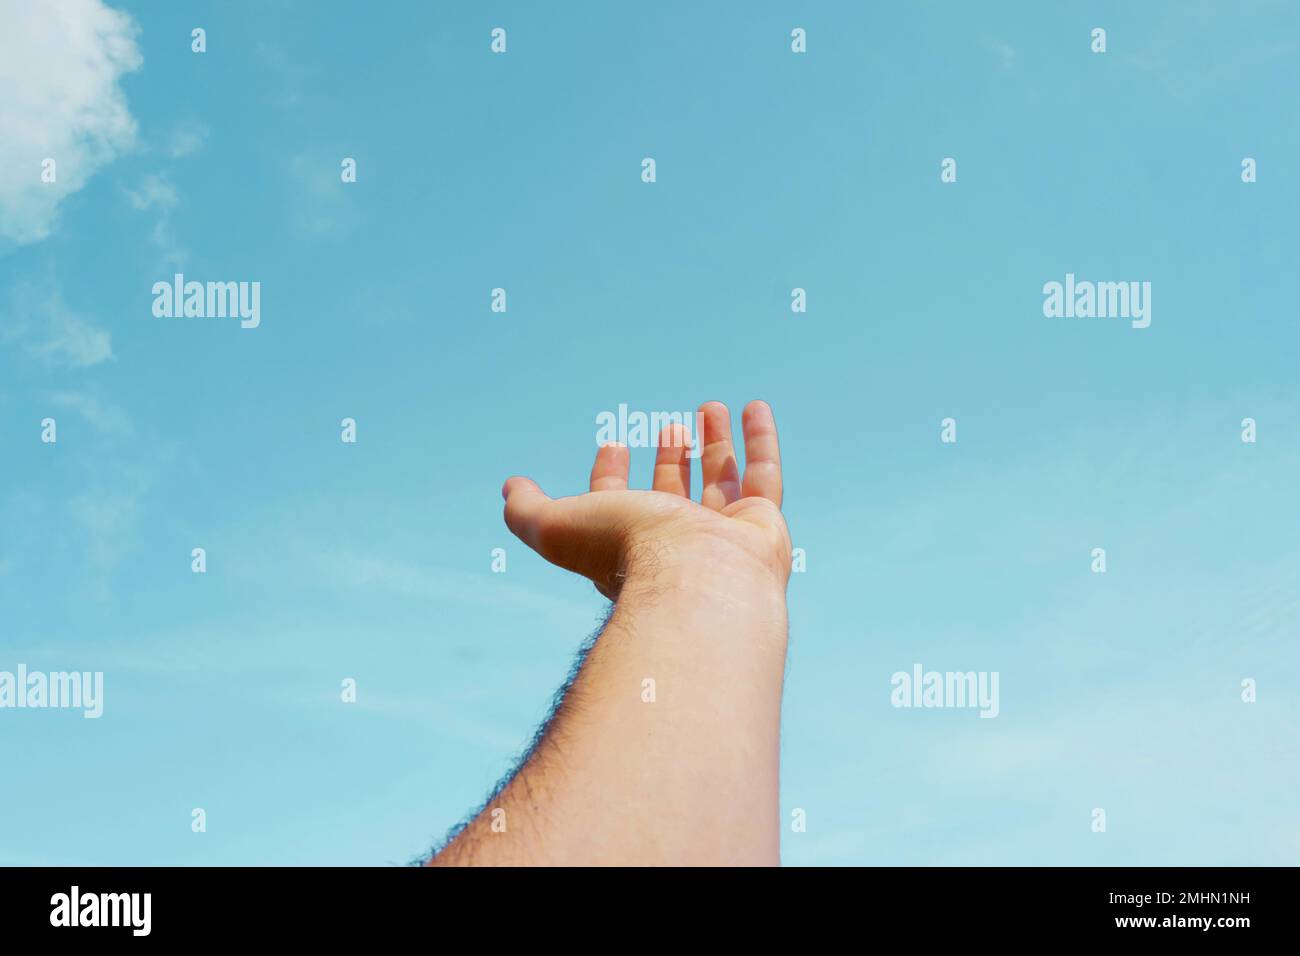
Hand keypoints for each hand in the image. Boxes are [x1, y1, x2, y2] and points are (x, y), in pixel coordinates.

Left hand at [502, 400, 789, 598]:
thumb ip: (525, 512)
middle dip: (670, 460)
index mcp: (630, 548)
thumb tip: (509, 490)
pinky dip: (760, 440)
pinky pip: (764, 475)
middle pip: (673, 496)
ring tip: (710, 407)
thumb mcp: (556, 527)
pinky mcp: (762, 524)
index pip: (618, 507)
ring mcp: (722, 536)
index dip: (609, 476)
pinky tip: (754, 407)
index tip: (612, 445)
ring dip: (713, 443)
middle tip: (669, 429)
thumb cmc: (625, 552)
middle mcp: (678, 545)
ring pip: (720, 481)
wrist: (697, 579)